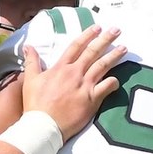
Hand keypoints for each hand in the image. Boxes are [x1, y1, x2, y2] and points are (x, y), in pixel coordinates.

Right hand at [22, 24, 125, 142]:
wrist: (43, 126)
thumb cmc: (35, 105)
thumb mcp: (31, 80)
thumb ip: (32, 61)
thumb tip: (28, 46)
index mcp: (61, 67)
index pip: (76, 46)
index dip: (87, 35)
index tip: (97, 27)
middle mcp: (75, 73)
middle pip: (93, 52)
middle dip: (105, 39)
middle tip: (116, 30)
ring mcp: (84, 86)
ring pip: (103, 66)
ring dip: (114, 55)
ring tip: (124, 48)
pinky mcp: (92, 100)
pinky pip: (107, 87)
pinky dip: (114, 82)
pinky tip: (117, 80)